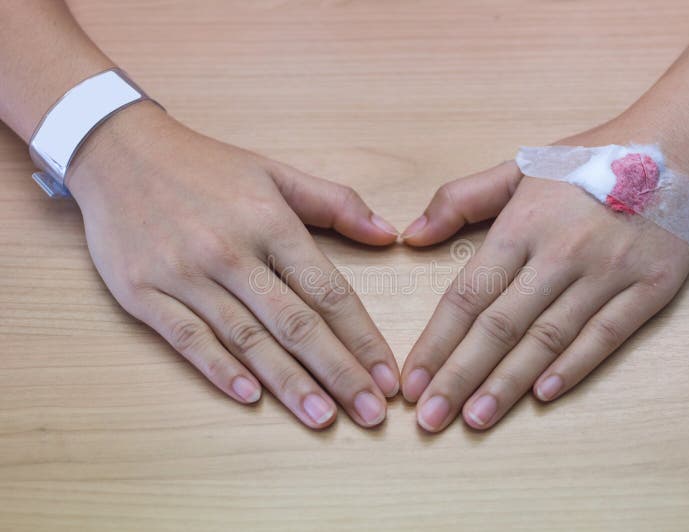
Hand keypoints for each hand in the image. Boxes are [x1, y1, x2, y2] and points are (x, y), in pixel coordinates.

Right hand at [68, 102, 400, 428]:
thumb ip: (336, 203)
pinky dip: (219, 369)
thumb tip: (389, 235)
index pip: (328, 292)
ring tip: (323, 418)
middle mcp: (232, 252)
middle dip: (339, 373)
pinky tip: (250, 397)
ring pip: (247, 339)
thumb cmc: (205, 166)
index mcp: (271, 223)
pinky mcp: (144, 293)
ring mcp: (186, 275)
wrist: (118, 152)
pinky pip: (187, 339)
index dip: (362, 338)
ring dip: (289, 383)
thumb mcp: (275, 172)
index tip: (388, 375)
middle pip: (296, 324)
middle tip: (371, 413)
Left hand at [400, 139, 688, 431]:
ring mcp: (607, 271)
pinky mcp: (650, 286)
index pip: (467, 295)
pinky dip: (575, 366)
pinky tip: (544, 395)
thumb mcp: (517, 168)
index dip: (436, 342)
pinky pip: (607, 334)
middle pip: (500, 325)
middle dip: (459, 377)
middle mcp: (560, 251)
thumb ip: (459, 199)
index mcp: (522, 225)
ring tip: (475, 420)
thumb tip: (411, 237)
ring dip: (509, 384)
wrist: (677, 143)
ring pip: (548, 338)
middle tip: (430, 419)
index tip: (412, 381)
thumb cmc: (586, 160)